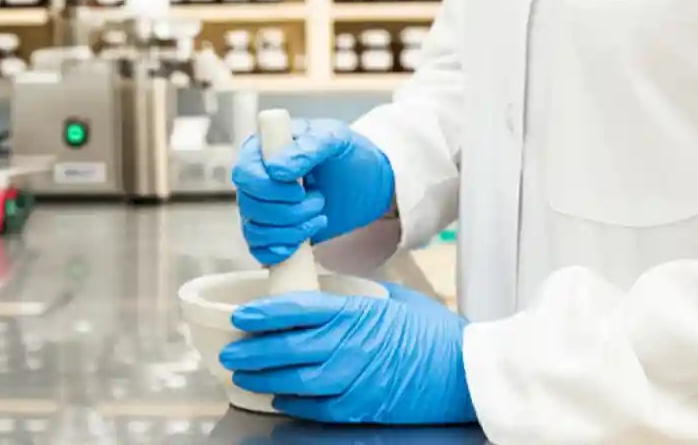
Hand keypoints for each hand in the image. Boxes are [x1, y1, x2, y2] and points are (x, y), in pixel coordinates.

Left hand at [219, 283, 475, 424]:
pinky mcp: (360, 408)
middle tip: (230, 348)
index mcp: (358, 314)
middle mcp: (350, 346)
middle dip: (252, 348)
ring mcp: (354, 380)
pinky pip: (316, 407)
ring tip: (243, 374)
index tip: (243, 313)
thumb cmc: (436, 335)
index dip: (266, 311)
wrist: (467, 375)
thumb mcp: (397, 301)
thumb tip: (330, 289)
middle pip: (288, 346)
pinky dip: (293, 403)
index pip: (299, 308)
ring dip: (263, 377)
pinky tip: (278, 398)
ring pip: (295, 380)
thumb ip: (360, 296)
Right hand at [231, 119, 393, 265]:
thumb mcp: (336, 140)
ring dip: (290, 230)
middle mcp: (257, 178)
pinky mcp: (272, 231)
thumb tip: (276, 169)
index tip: (300, 190)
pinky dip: (280, 249)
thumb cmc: (348, 155)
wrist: (368, 184)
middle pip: (249, 205)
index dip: (268, 188)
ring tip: (319, 216)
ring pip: (255, 229)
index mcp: (264, 150)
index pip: (244, 173)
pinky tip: (303, 242)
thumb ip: (308, 147)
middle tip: (318, 200)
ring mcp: (262, 207)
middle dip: (287, 211)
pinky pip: (259, 248)